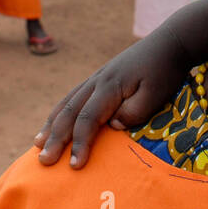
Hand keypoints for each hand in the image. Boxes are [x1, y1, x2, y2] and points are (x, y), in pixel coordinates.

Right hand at [34, 33, 186, 167]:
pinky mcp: (100, 77)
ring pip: (67, 102)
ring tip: (38, 143)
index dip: (79, 144)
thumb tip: (112, 126)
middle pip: (70, 112)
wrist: (170, 42)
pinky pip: (73, 96)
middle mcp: (97, 81)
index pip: (87, 119)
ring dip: (52, 124)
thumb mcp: (156, 94)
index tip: (75, 166)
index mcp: (110, 87)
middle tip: (44, 162)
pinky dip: (60, 111)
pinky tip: (55, 121)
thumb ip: (133, 112)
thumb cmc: (165, 71)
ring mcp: (97, 77)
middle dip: (55, 138)